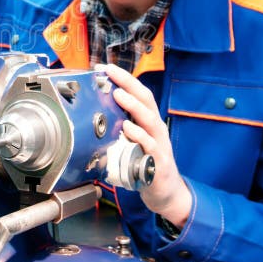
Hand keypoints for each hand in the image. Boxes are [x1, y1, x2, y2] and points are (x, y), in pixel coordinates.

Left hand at [96, 63, 192, 227]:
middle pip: (146, 99)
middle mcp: (156, 128)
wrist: (166, 193)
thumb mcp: (132, 141)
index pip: (138, 93)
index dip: (124, 79)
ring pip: (149, 119)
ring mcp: (159, 144)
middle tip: (111, 72)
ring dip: (133, 105)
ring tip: (118, 95)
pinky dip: (139, 136)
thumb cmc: (145, 164)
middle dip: (128, 83)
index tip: (106, 67)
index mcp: (148, 121)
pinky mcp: (159, 162)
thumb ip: (120, 127)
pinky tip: (128, 129)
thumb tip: (96, 112)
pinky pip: (150, 146)